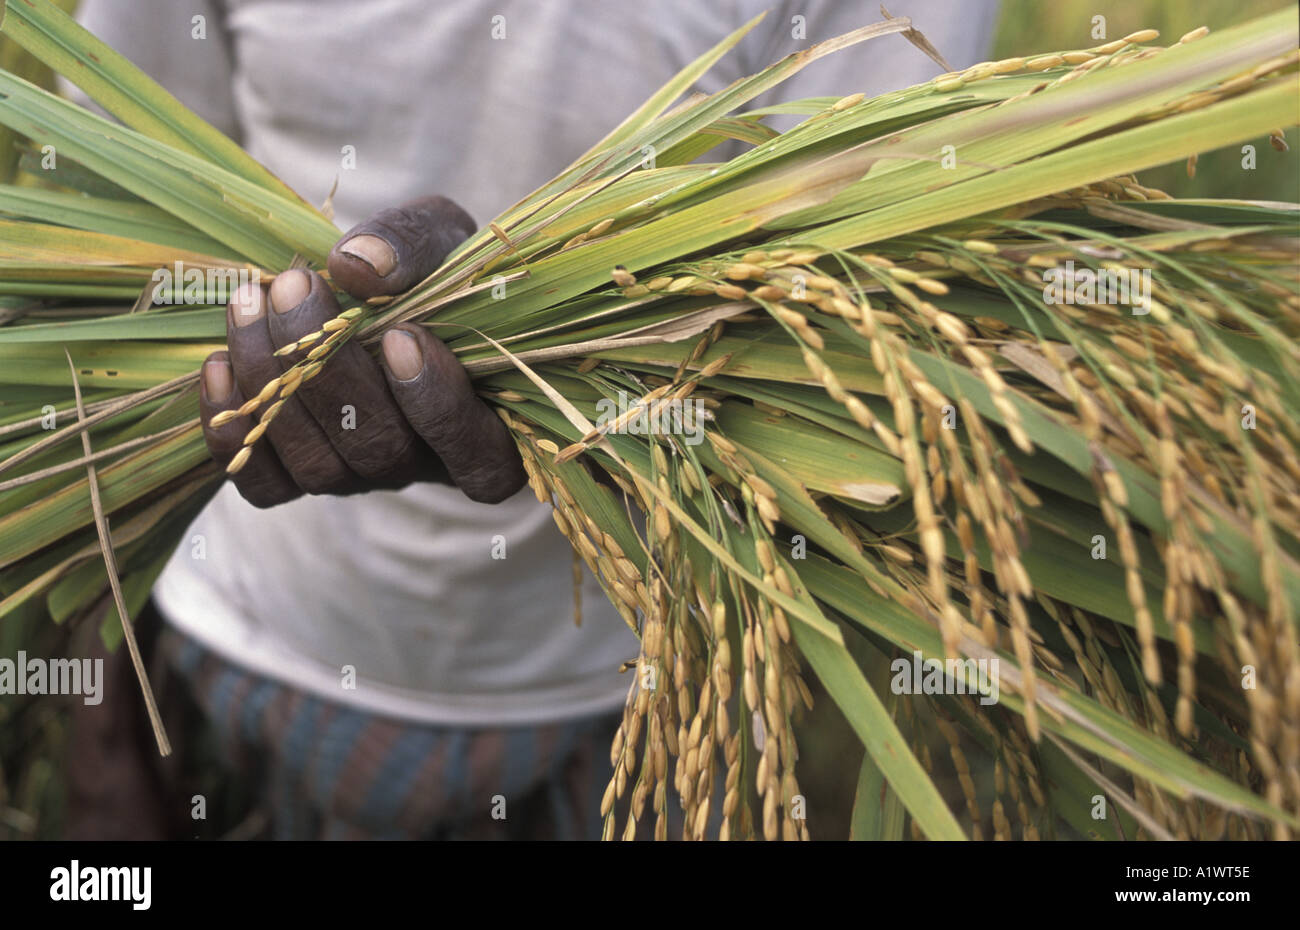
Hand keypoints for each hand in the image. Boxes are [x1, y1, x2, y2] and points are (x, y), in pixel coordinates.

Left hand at [199, 196, 526, 507]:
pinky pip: (267, 485)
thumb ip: (414, 245)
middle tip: (297, 286)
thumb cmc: (433, 268)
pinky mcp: (301, 477)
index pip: (477, 455)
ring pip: (320, 467)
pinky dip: (235, 431)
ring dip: (275, 384)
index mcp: (491, 428)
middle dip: (333, 372)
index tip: (401, 335)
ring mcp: (362, 478)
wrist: (381, 287)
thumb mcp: (443, 238)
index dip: (437, 405)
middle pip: (383, 452)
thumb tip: (356, 266)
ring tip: (248, 303)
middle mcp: (427, 466)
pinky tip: (218, 366)